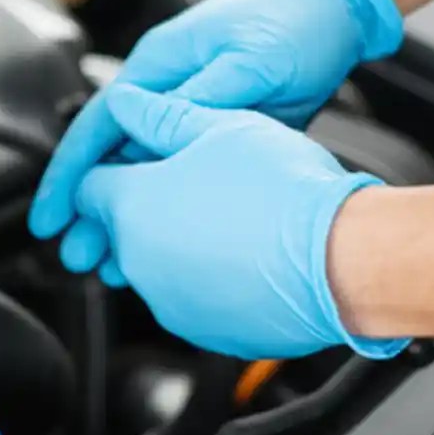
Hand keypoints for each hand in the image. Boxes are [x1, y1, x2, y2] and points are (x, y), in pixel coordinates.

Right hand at [30, 0, 404, 278]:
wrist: (336, 4)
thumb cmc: (293, 20)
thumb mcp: (249, 60)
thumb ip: (201, 96)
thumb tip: (154, 129)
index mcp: (159, 67)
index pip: (98, 127)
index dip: (70, 176)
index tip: (51, 218)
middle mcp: (165, 91)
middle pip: (113, 158)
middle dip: (90, 210)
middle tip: (78, 257)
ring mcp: (189, 112)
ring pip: (143, 174)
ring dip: (125, 217)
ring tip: (111, 266)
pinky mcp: (218, 132)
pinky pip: (178, 178)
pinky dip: (163, 211)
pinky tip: (158, 243)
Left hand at [68, 84, 408, 359]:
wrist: (344, 259)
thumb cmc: (286, 192)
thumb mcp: (220, 127)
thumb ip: (161, 115)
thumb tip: (126, 102)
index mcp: (133, 205)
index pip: (89, 187)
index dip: (112, 170)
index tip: (135, 165)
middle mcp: (139, 260)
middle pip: (123, 229)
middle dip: (150, 209)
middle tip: (198, 189)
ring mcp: (169, 301)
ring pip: (158, 266)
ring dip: (180, 246)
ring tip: (234, 221)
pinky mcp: (205, 332)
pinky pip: (194, 300)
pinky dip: (210, 282)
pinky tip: (249, 259)